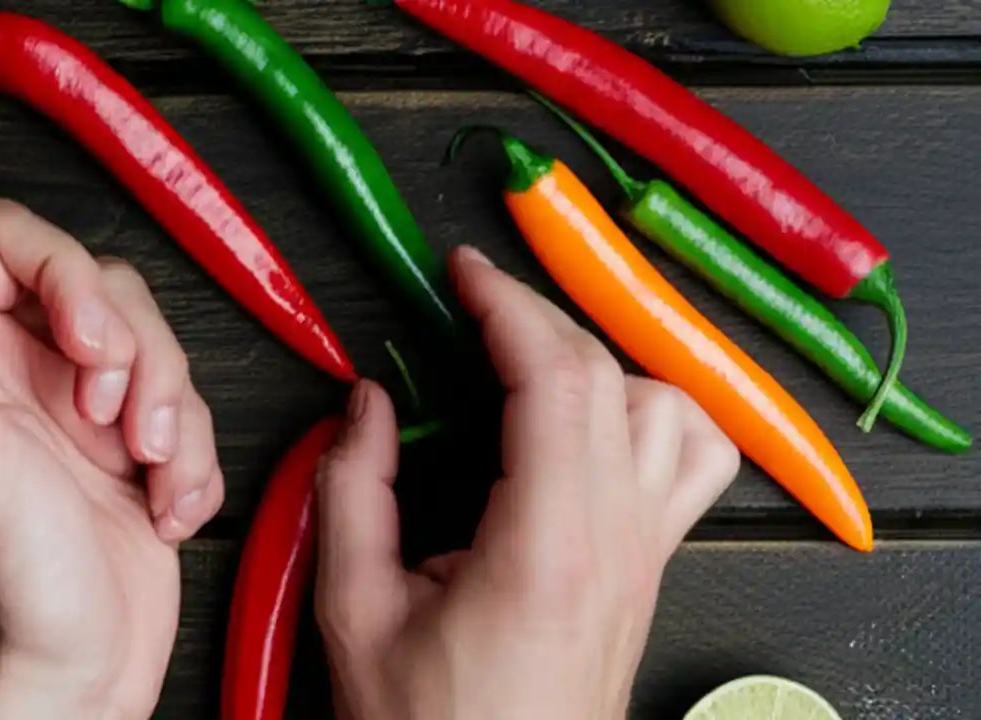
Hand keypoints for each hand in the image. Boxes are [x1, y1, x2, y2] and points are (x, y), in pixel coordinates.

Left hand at [0, 200, 222, 718]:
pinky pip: (194, 417)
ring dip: (174, 418)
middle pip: (107, 290)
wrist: (75, 677)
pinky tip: (168, 514)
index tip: (85, 342)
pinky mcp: (140, 456)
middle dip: (136, 357)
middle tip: (114, 424)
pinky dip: (194, 465)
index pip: (13, 245)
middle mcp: (28, 376)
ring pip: (161, 351)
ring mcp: (89, 417)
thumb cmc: (11, 580)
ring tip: (151, 477)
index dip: (64, 275)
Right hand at [314, 246, 739, 719]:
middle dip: (536, 315)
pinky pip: (695, 462)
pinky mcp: (650, 565)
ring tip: (537, 362)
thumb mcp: (355, 612)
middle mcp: (616, 541)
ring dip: (604, 362)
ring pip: (674, 411)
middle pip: (606, 377)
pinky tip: (601, 420)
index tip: (465, 274)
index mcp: (545, 547)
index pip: (553, 381)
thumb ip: (354, 492)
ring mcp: (646, 553)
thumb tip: (367, 404)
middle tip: (476, 300)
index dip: (508, 307)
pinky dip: (658, 414)